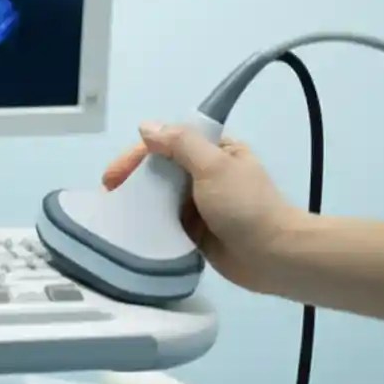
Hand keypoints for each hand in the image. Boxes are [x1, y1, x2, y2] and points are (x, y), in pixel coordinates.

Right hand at [102, 122, 305, 293]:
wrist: (274, 256)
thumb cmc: (246, 206)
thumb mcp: (214, 166)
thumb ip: (181, 144)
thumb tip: (147, 127)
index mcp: (214, 151)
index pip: (168, 142)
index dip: (139, 154)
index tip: (117, 173)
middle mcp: (205, 173)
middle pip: (160, 168)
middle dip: (133, 177)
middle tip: (109, 192)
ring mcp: (200, 203)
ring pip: (161, 195)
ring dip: (139, 200)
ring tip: (115, 211)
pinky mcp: (196, 230)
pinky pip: (166, 220)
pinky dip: (149, 221)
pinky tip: (132, 227)